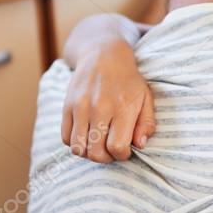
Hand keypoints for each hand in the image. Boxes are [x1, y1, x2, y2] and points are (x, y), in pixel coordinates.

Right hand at [60, 39, 156, 162]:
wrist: (103, 55)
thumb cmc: (129, 80)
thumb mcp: (146, 98)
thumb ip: (146, 123)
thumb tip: (140, 145)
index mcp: (122, 108)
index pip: (118, 147)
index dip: (122, 155)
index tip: (125, 149)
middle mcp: (100, 108)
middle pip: (96, 153)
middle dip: (106, 158)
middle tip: (111, 149)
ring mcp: (81, 107)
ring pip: (78, 149)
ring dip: (89, 153)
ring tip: (98, 144)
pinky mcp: (67, 106)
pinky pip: (66, 138)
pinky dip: (75, 143)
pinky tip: (86, 135)